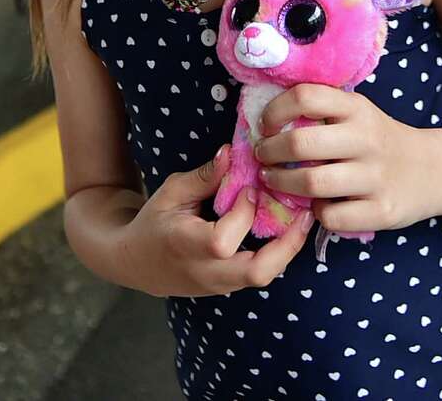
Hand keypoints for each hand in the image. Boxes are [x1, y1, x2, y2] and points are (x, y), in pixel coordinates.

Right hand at [119, 145, 312, 296]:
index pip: (224, 238)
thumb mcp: (171, 192)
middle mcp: (206, 272)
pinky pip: (258, 272)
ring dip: (287, 248)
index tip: (250, 186)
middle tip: (305, 214)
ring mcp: (219, 285)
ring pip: (264, 276)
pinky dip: (276, 252)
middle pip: (257, 273)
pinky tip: (285, 228)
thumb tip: (230, 153)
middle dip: (287, 245)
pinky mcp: (228, 287)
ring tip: (302, 218)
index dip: (243, 212)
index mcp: (186, 247)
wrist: (136, 263)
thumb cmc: (152, 222)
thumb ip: (203, 177)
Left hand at [255, 84, 437, 232]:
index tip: (265, 125)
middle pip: (301, 144)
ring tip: (274, 179)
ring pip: (312, 183)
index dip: (274, 111)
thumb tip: (264, 117)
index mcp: (356, 108)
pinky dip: (316, 212)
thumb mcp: (355, 112)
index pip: (305, 97)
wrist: (433, 170)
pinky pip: (332, 216)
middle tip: (262, 156)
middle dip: (269, 152)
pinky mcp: (383, 211)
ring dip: (282, 183)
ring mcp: (376, 177)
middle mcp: (366, 139)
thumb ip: (319, 110)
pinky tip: (317, 205)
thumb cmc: (377, 138)